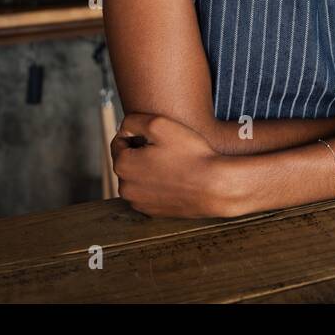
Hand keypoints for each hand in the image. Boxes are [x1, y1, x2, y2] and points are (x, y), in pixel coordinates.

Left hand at [110, 112, 235, 217]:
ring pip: (137, 178)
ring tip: (172, 163)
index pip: (119, 141)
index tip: (157, 135)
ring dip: (148, 169)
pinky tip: (175, 178)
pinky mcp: (153, 212)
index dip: (138, 134)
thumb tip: (123, 129)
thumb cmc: (189, 153)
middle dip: (141, 152)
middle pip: (127, 161)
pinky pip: (149, 193)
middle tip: (166, 148)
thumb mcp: (159, 124)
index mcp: (122, 165)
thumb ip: (132, 121)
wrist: (215, 186)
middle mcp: (125, 188)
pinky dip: (157, 185)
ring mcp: (139, 203)